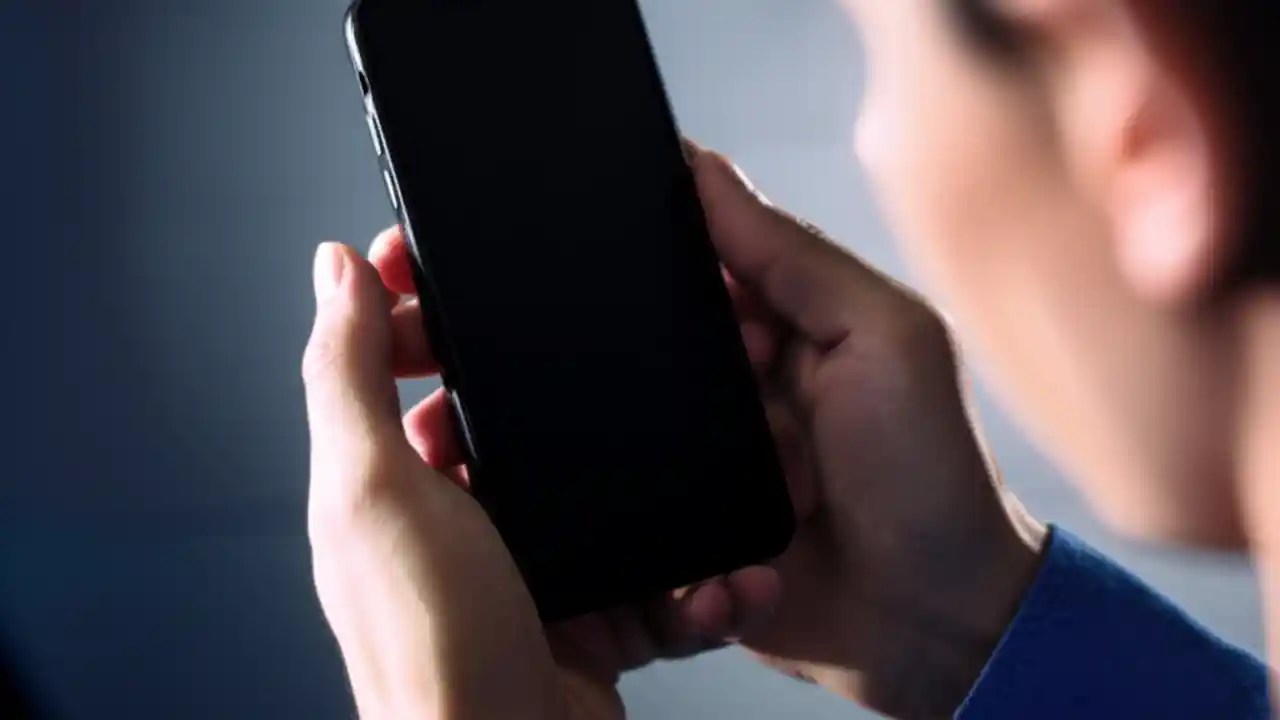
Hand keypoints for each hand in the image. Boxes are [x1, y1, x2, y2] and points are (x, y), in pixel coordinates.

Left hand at [302, 242, 779, 718]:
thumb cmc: (431, 645)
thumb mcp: (377, 492)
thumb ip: (349, 378)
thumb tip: (336, 269)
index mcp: (398, 485)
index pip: (410, 372)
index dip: (434, 311)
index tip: (473, 258)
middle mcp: (464, 523)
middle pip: (520, 421)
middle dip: (577, 387)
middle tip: (640, 342)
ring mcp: (536, 570)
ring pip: (606, 495)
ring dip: (658, 479)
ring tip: (707, 437)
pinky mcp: (597, 618)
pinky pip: (658, 575)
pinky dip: (697, 577)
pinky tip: (725, 570)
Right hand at [683, 143, 1046, 718]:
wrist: (932, 626)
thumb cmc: (930, 475)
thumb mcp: (885, 338)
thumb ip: (797, 256)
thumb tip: (707, 169)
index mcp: (788, 325)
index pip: (703, 257)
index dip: (669, 246)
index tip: (636, 240)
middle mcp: (740, 385)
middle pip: (653, 337)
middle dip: (646, 347)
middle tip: (720, 384)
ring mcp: (708, 457)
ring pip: (627, 417)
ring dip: (648, 435)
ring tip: (738, 467)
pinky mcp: (682, 523)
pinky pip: (628, 497)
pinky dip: (645, 505)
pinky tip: (694, 515)